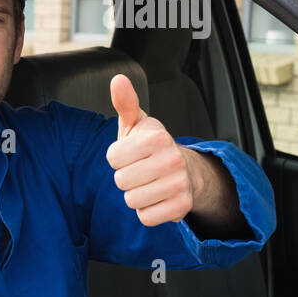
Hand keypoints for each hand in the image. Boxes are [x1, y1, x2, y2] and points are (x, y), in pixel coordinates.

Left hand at [105, 74, 199, 226]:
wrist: (185, 170)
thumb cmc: (152, 147)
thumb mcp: (137, 124)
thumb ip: (125, 103)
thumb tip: (118, 80)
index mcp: (157, 138)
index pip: (112, 158)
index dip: (118, 158)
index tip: (132, 154)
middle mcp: (172, 160)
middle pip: (121, 181)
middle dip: (126, 178)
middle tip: (141, 170)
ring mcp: (179, 184)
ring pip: (131, 200)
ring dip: (135, 195)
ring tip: (148, 183)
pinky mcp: (182, 207)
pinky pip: (145, 217)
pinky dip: (147, 211)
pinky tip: (157, 198)